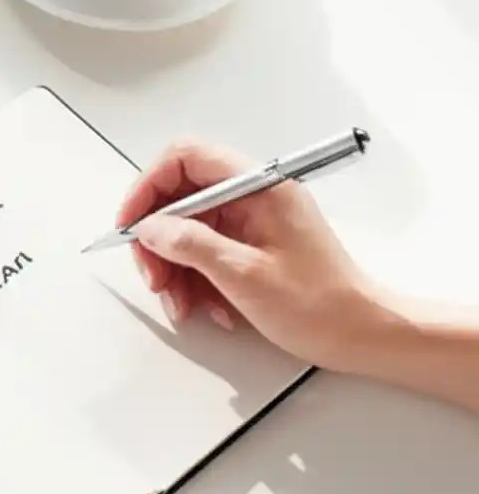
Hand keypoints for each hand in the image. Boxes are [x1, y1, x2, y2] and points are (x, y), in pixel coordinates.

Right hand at [119, 141, 395, 374]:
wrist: (362, 335)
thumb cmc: (320, 304)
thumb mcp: (245, 274)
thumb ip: (191, 244)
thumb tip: (149, 228)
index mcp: (258, 185)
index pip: (185, 158)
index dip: (148, 187)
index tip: (132, 225)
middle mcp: (251, 195)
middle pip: (179, 198)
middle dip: (157, 240)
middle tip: (154, 277)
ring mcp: (249, 221)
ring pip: (185, 230)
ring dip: (173, 268)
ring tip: (181, 304)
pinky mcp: (248, 246)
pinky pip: (203, 253)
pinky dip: (194, 280)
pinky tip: (205, 307)